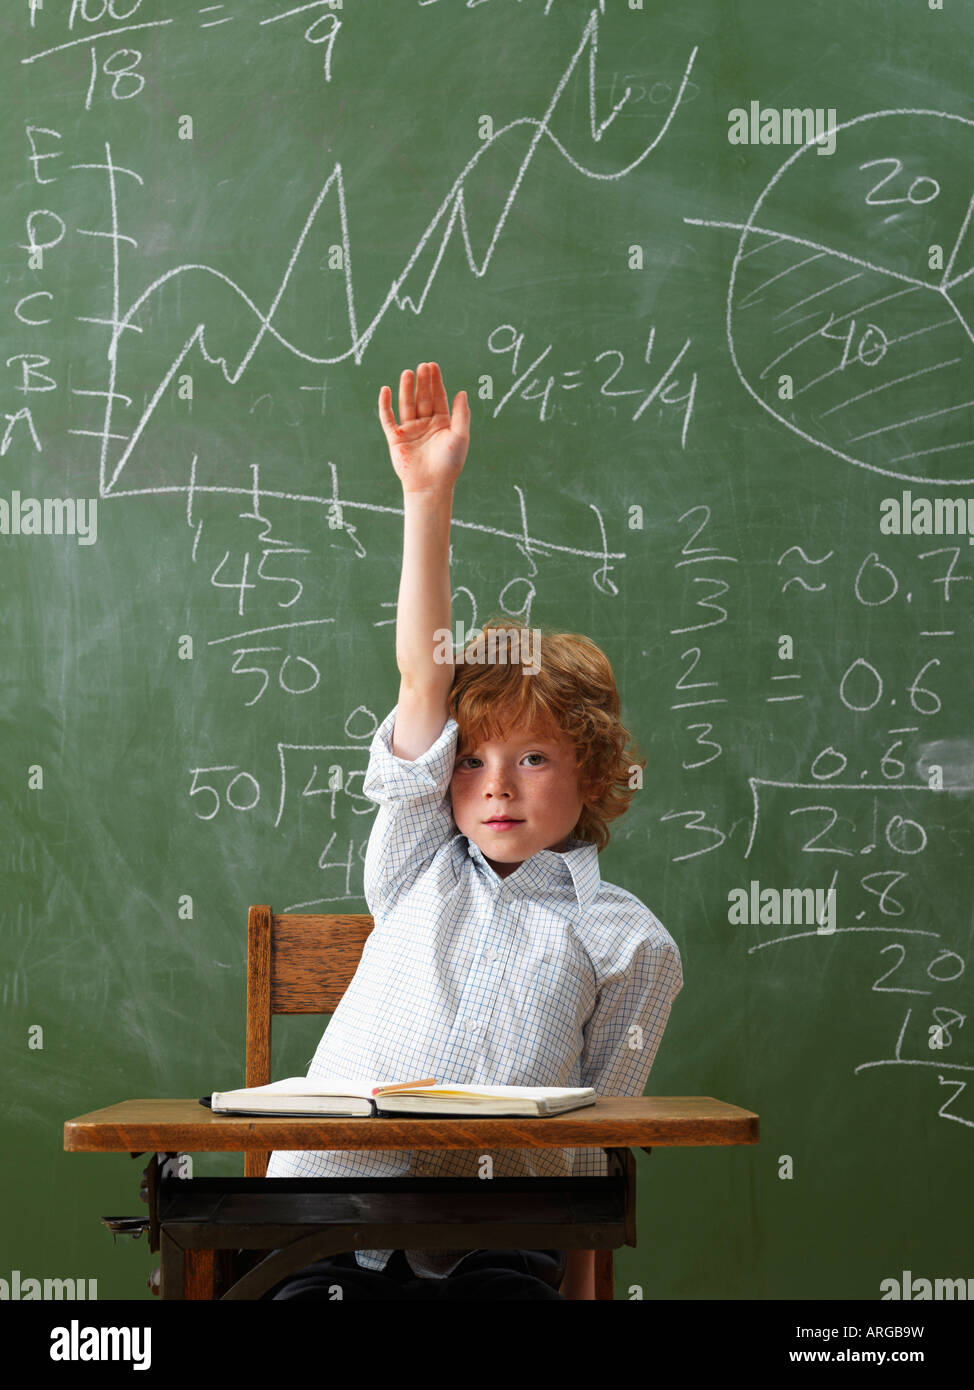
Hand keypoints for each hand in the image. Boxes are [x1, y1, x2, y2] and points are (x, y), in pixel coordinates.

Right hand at [378, 361, 469, 493]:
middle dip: (422, 382)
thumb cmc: (449, 463)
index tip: (433, 366)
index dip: (436, 382)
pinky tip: (385, 390)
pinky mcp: (395, 438)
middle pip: (423, 398)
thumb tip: (462, 392)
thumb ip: (461, 414)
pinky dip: (385, 405)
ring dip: (407, 389)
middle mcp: (425, 424)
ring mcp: (410, 430)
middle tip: (422, 366)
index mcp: (441, 423)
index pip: (438, 397)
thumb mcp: (460, 436)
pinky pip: (388, 418)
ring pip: (407, 404)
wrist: (431, 485)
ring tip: (408, 373)